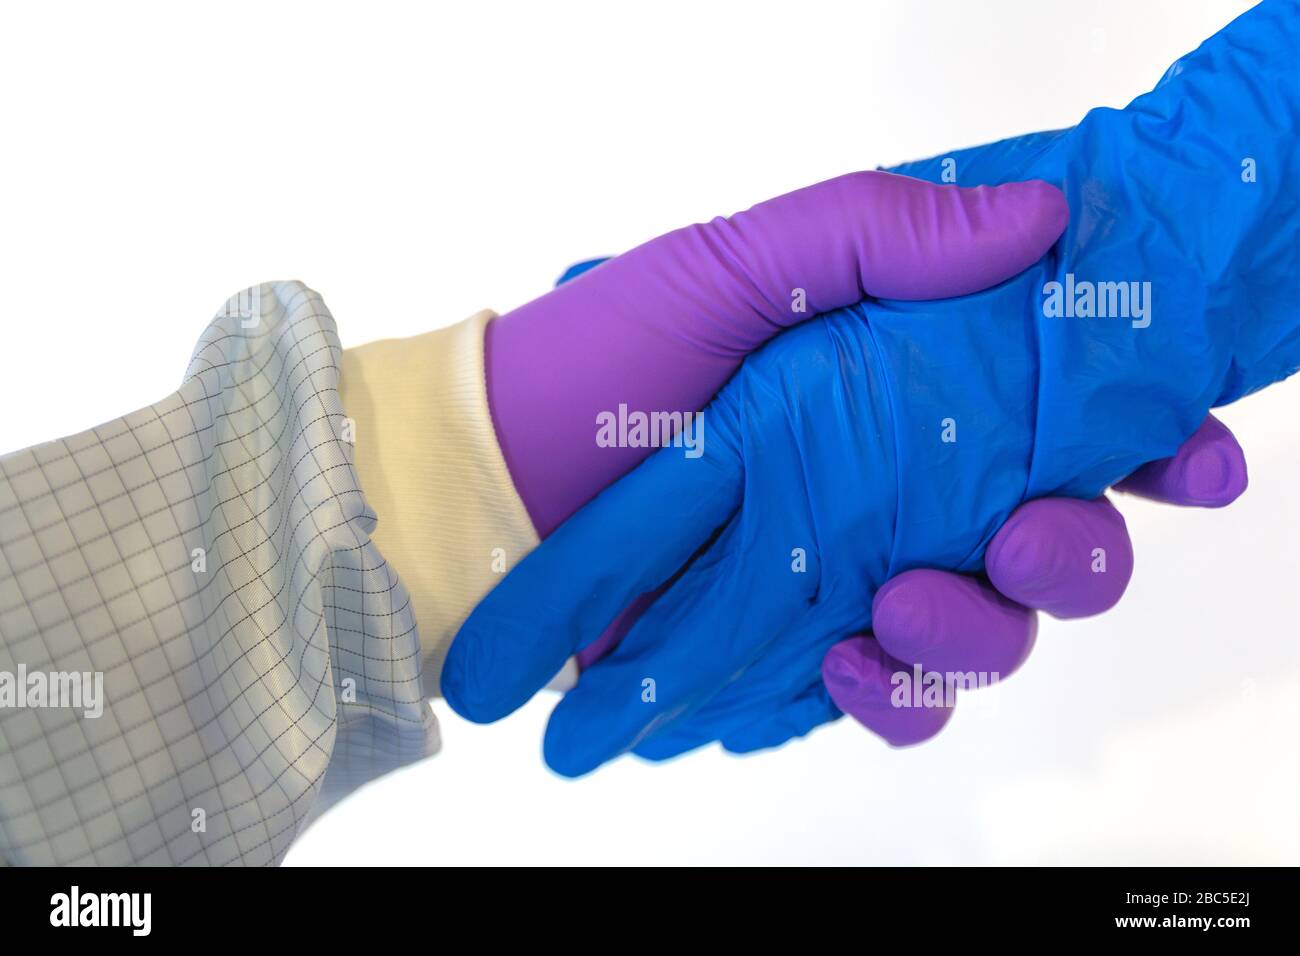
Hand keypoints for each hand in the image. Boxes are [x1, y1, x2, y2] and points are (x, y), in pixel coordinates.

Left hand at [445, 0, 1296, 772]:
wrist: (489, 476)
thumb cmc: (602, 357)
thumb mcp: (732, 264)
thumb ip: (872, 234)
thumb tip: (1037, 216)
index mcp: (904, 400)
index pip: (1063, 426)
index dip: (1150, 448)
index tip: (1187, 458)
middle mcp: (897, 495)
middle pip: (1051, 550)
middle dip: (1076, 557)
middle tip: (1034, 539)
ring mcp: (854, 581)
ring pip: (986, 636)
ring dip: (981, 636)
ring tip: (903, 614)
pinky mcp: (798, 656)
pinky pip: (891, 705)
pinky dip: (891, 703)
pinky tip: (848, 672)